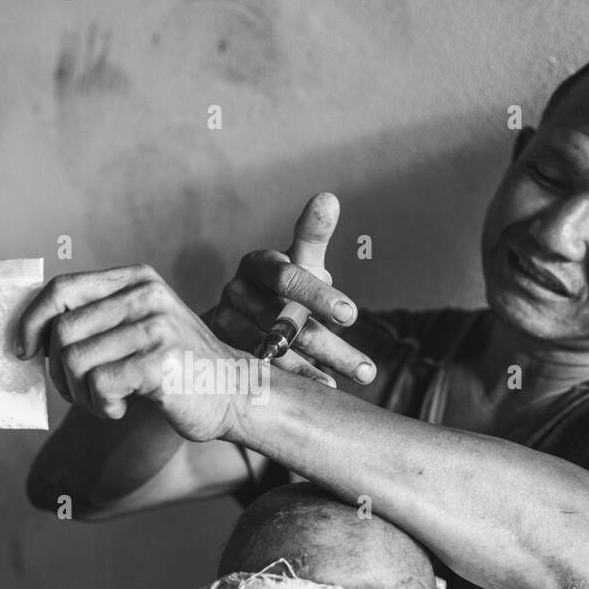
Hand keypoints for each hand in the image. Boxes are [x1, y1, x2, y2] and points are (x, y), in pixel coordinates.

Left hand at [16, 263, 256, 442]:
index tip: (23, 351)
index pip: (62, 288)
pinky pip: (99, 385)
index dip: (31, 320)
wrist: (235, 394)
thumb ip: (98, 318)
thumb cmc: (176, 369)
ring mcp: (156, 327)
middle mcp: (147, 295)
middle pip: (63, 331)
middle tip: (77, 392)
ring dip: (79, 394)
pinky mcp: (161, 362)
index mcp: (137, 279)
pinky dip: (101, 407)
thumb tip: (30, 333)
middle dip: (58, 371)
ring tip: (103, 402)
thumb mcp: (141, 326)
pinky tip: (121, 409)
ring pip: (76, 361)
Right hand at [206, 193, 375, 386]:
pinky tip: (324, 391)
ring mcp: (225, 325)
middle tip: (366, 370)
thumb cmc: (282, 285)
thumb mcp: (299, 259)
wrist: (239, 315)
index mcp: (257, 264)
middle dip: (330, 347)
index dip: (318, 296)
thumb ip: (313, 233)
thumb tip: (328, 198)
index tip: (351, 315)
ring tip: (355, 382)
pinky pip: (262, 371)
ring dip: (318, 370)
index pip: (287, 277)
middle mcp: (235, 293)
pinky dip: (296, 382)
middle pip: (287, 323)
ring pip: (277, 351)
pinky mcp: (222, 354)